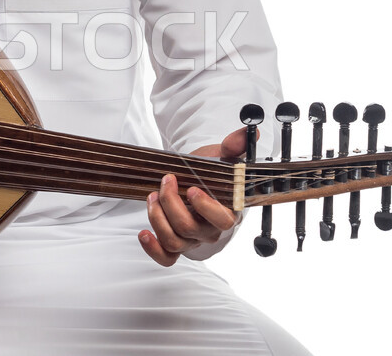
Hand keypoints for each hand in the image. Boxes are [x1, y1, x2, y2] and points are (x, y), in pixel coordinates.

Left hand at [138, 127, 248, 265]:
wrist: (199, 180)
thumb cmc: (213, 172)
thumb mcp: (223, 156)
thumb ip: (235, 145)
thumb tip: (247, 134)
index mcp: (227, 211)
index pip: (222, 220)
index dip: (206, 207)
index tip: (192, 189)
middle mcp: (210, 230)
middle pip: (189, 228)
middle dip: (171, 203)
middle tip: (165, 182)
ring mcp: (193, 240)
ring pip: (174, 241)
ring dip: (157, 218)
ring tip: (152, 196)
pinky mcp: (178, 244)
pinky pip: (167, 258)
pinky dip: (153, 249)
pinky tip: (143, 233)